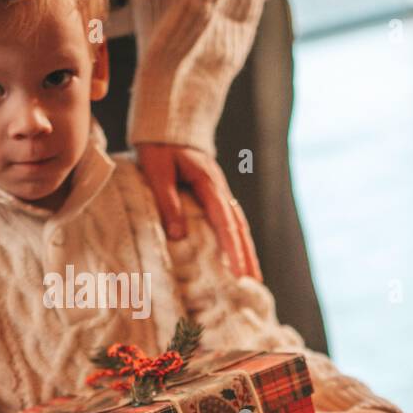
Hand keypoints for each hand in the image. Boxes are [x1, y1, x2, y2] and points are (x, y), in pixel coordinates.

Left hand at [134, 142, 261, 280]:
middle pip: (239, 228)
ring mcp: (220, 193)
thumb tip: (179, 236)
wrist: (167, 129)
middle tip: (254, 284)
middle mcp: (220, 190)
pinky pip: (230, 221)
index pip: (225, 223)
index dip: (233, 249)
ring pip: (238, 225)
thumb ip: (167, 202)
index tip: (238, 272)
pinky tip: (239, 256)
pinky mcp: (215, 196)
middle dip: (247, 256)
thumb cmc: (159, 149)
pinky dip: (237, 240)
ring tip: (253, 277)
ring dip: (246, 251)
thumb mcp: (158, 172)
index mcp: (209, 184)